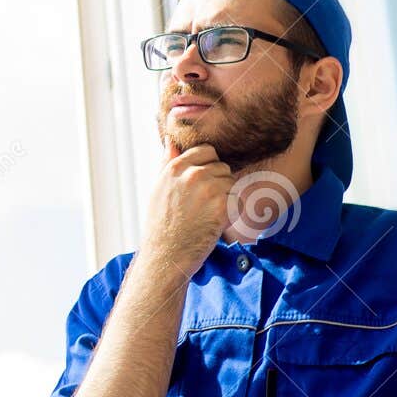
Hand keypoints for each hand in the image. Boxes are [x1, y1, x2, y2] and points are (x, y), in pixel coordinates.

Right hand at [138, 141, 231, 277]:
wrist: (166, 255)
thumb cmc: (161, 224)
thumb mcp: (158, 188)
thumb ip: (167, 162)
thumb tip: (171, 141)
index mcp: (175, 167)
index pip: (207, 151)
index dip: (209, 166)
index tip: (202, 184)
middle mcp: (192, 174)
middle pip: (222, 167)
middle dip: (219, 184)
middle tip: (204, 205)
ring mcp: (208, 189)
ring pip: (232, 184)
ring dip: (226, 199)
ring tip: (208, 215)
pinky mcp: (222, 206)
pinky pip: (238, 201)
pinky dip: (232, 213)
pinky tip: (215, 223)